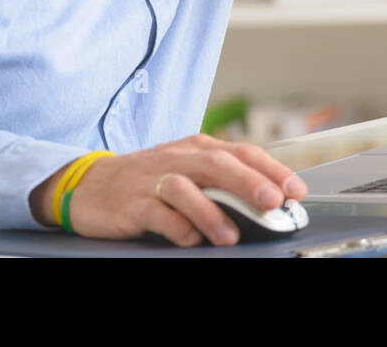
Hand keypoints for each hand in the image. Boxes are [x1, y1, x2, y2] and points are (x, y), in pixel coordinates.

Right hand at [30, 133, 307, 245]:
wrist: (90, 183)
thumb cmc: (150, 178)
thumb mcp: (189, 170)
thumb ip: (222, 181)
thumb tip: (269, 201)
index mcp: (199, 148)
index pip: (242, 152)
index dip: (272, 170)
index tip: (295, 190)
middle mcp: (180, 158)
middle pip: (218, 164)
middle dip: (250, 182)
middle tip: (273, 202)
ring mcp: (155, 179)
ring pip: (187, 188)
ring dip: (212, 211)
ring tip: (231, 234)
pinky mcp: (133, 203)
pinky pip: (157, 213)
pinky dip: (177, 226)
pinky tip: (191, 239)